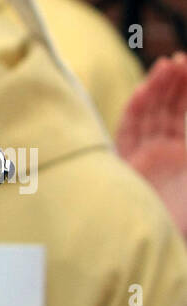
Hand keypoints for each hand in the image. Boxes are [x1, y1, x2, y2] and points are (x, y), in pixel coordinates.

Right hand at [115, 52, 186, 238]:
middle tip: (179, 60)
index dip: (186, 89)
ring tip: (167, 66)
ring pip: (145, 119)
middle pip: (163, 111)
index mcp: (182, 157)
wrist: (171, 246)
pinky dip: (133, 113)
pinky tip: (142, 92)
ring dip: (155, 91)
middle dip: (171, 85)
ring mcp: (141, 162)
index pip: (181, 113)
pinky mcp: (124, 170)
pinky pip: (127, 135)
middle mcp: (159, 156)